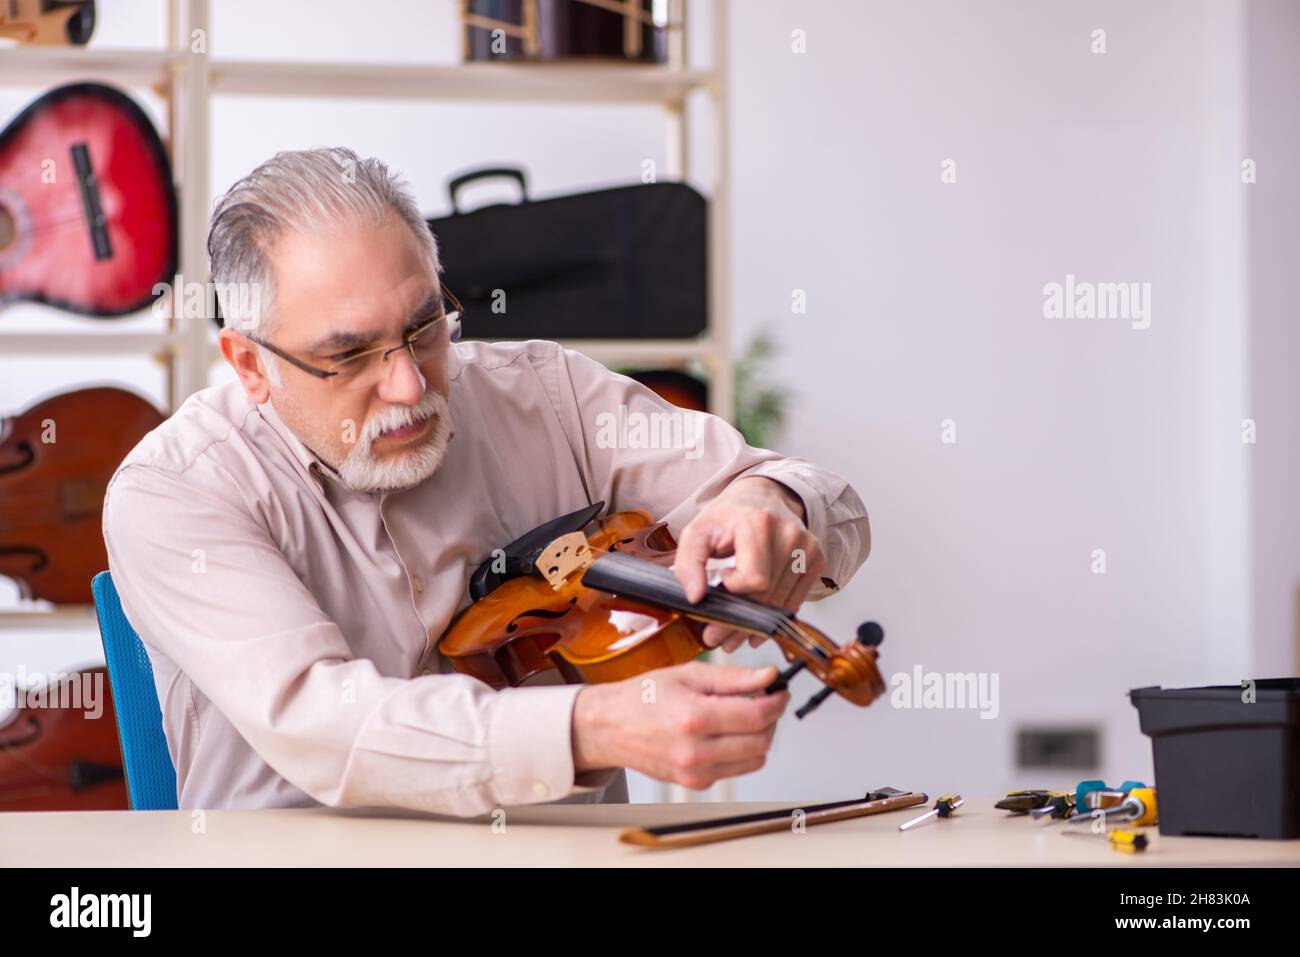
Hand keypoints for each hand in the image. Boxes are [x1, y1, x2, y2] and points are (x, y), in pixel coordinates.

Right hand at [572, 661, 789, 789]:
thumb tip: (768, 676)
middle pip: (761, 741)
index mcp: (693, 717)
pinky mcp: (696, 784)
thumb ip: (733, 678)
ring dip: (759, 736)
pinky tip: (726, 733)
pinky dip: (741, 750)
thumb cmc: (643, 697)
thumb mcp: (688, 675)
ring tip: (743, 716)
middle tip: (763, 700)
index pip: (756, 716)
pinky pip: (737, 769)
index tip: (780, 690)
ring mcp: (695, 772)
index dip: (777, 702)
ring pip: (755, 759)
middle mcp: (695, 751)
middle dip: (771, 719)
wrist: (609, 727)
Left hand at [671, 477, 827, 652]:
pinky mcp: (817, 559)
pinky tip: (758, 623)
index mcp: (759, 522)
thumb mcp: (697, 532)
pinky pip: (795, 601)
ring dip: (755, 624)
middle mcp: (790, 533)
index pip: (754, 579)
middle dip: (738, 620)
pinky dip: (775, 615)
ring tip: (733, 635)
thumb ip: (688, 563)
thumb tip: (695, 597)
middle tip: (715, 637)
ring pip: (781, 605)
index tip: (722, 577)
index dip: (734, 587)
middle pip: (768, 596)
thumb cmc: (728, 517)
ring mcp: (808, 547)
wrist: (762, 497)